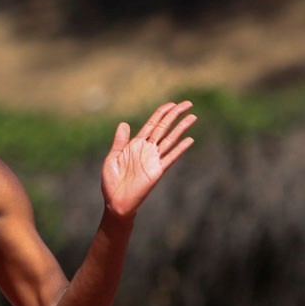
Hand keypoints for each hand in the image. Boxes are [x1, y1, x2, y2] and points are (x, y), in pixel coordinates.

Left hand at [102, 101, 195, 218]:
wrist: (116, 201)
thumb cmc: (112, 181)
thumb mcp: (113, 158)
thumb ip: (120, 142)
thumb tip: (124, 124)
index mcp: (135, 145)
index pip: (151, 125)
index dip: (161, 113)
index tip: (172, 104)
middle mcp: (147, 150)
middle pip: (163, 128)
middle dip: (175, 115)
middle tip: (188, 104)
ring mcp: (153, 160)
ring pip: (170, 140)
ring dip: (181, 128)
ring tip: (192, 117)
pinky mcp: (157, 171)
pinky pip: (170, 157)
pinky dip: (179, 149)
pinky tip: (189, 140)